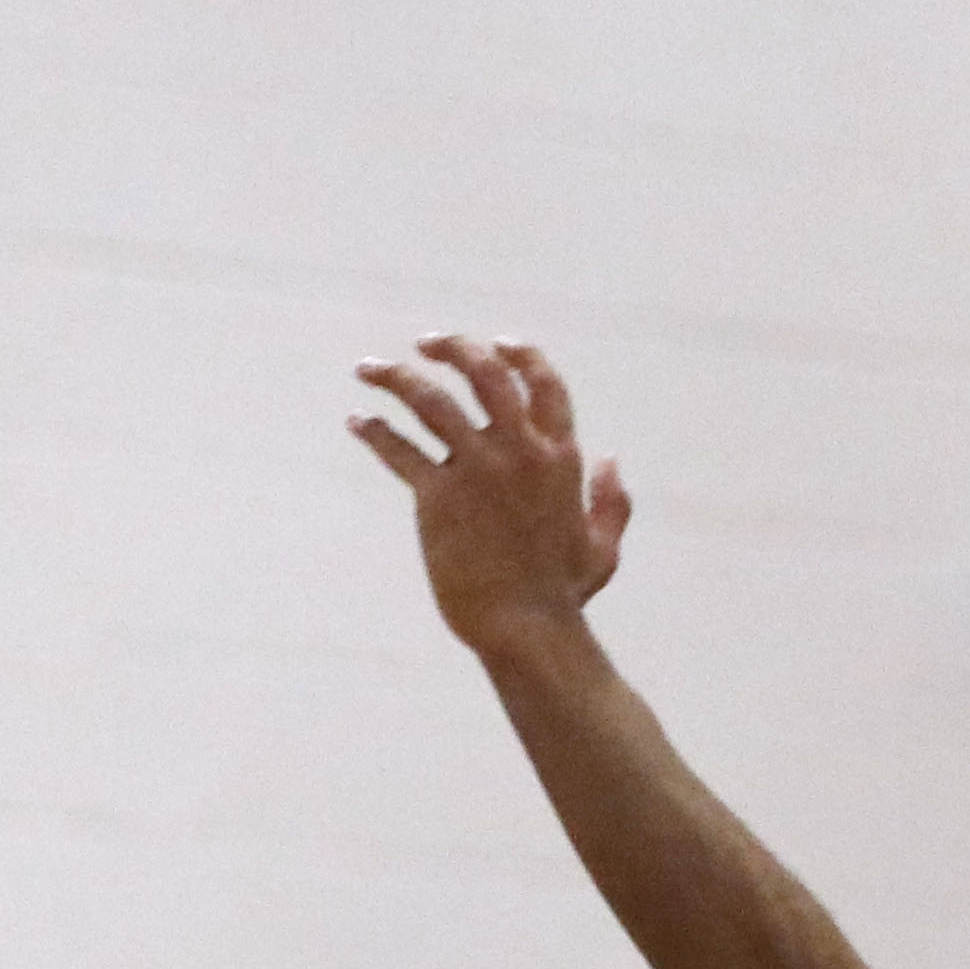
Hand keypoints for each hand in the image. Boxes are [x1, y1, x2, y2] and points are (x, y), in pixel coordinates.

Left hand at [350, 334, 631, 658]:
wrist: (523, 626)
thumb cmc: (563, 593)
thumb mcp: (602, 545)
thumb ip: (612, 501)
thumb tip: (611, 459)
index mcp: (561, 457)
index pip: (543, 384)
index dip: (520, 355)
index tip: (496, 343)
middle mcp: (520, 452)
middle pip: (486, 376)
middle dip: (454, 349)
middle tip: (426, 342)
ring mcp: (478, 471)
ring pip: (431, 402)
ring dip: (396, 378)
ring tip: (368, 369)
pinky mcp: (437, 497)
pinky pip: (399, 450)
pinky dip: (374, 431)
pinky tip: (357, 423)